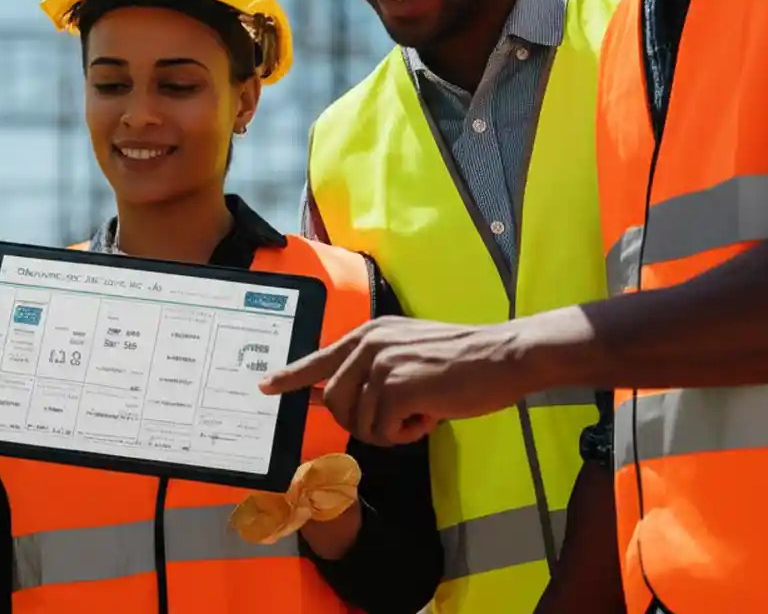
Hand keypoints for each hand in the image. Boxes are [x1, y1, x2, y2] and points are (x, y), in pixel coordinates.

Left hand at [259, 316, 538, 445]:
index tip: (266, 385)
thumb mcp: (407, 350)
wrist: (502, 355)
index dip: (291, 376)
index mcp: (369, 334)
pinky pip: (383, 430)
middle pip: (334, 401)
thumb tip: (341, 395)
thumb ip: (373, 367)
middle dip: (359, 421)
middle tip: (396, 420)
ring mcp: (380, 365)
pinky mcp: (396, 387)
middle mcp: (368, 345)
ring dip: (387, 430)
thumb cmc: (462, 358)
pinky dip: (406, 433)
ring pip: (358, 420)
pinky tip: (430, 414)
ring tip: (420, 412)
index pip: (319, 358)